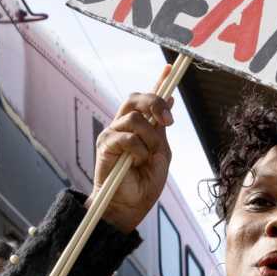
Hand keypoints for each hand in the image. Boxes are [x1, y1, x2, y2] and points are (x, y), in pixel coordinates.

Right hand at [93, 91, 173, 231]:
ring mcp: (113, 133)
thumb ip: (162, 129)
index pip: (147, 100)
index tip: (171, 68)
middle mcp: (123, 125)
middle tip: (167, 122)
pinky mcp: (105, 144)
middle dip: (155, 103)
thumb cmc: (144, 183)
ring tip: (148, 156)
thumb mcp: (161, 153)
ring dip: (149, 138)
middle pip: (136, 99)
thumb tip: (170, 100)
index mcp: (139, 127)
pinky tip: (136, 163)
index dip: (158, 82)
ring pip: (134, 118)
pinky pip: (127, 137)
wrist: (129, 206)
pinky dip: (138, 150)